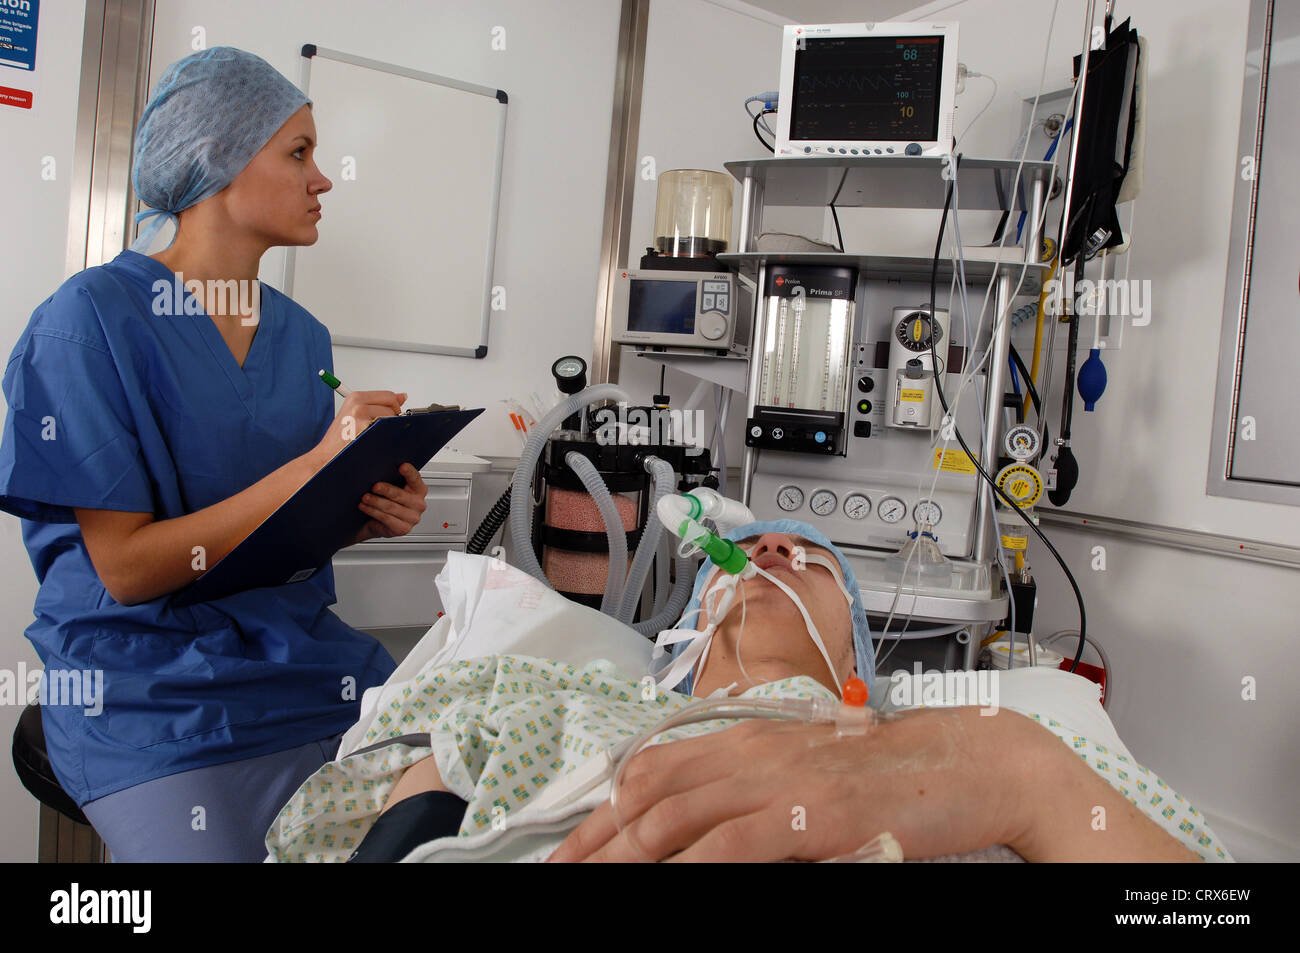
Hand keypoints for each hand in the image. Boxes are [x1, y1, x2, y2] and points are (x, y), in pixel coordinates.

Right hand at [309, 389, 407, 467]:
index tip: (390, 418)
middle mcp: (357, 404)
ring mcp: (360, 416)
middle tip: (381, 432)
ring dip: (390, 431)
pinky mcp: (363, 429)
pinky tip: (375, 445)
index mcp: (355, 397)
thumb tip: (403, 396)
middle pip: (393, 407)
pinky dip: (386, 439)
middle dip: (393, 420)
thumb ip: (379, 404)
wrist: (325, 458)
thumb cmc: (340, 440)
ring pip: (392, 420)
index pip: (388, 396)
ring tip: (375, 439)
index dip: (394, 408)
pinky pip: (387, 432)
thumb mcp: (356, 415)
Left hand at [350, 463, 427, 543]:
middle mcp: (419, 504)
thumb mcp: (392, 487)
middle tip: (374, 486)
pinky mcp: (403, 529)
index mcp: (419, 490)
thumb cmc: (387, 501)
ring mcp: (413, 518)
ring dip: (375, 501)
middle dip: (386, 490)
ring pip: (391, 507)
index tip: (402, 466)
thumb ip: (392, 478)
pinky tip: (365, 507)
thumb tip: (378, 470)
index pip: (415, 478)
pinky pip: (386, 518)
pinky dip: (373, 511)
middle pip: (400, 495)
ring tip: (365, 497)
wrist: (380, 523)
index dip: (409, 472)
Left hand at [548, 707, 1034, 862]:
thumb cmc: (886, 770)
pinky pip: (732, 844)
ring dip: (625, 857)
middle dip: (596, 839)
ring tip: (592, 884)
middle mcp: (751, 752)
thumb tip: (692, 828)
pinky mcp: (811, 814)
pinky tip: (666, 883)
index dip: (600, 808)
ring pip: (675, 819)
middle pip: (649, 794)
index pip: (651, 768)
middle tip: (559, 872)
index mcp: (745, 738)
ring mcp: (779, 781)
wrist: (963, 761)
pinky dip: (690, 868)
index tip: (569, 844)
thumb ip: (747, 785)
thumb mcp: (801, 769)